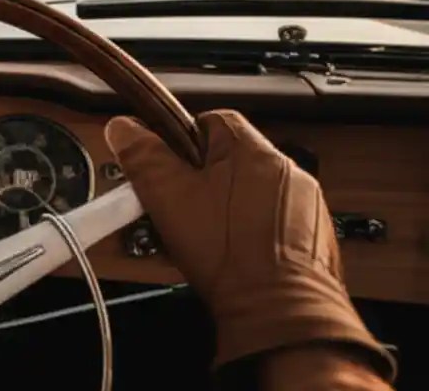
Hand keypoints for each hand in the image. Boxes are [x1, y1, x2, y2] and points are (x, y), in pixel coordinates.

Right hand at [105, 110, 393, 380]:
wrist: (280, 314)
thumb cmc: (232, 258)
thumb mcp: (168, 199)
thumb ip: (143, 157)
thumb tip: (123, 128)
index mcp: (253, 151)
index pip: (210, 120)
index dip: (180, 142)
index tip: (165, 166)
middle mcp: (287, 171)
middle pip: (229, 159)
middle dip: (200, 182)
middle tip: (178, 207)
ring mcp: (305, 205)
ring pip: (250, 192)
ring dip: (226, 208)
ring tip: (203, 237)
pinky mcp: (312, 237)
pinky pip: (272, 222)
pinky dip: (251, 233)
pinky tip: (231, 255)